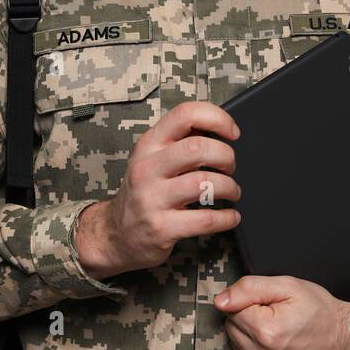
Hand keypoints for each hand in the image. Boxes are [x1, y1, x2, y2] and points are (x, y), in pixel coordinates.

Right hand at [76, 101, 241, 278]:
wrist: (117, 235)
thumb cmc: (144, 192)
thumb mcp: (153, 159)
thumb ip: (181, 142)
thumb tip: (220, 128)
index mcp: (149, 144)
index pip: (184, 115)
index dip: (217, 118)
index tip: (233, 132)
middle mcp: (147, 168)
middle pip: (198, 148)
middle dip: (226, 156)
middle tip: (230, 167)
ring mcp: (152, 199)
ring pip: (204, 183)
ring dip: (229, 187)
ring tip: (232, 192)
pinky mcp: (161, 228)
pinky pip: (205, 220)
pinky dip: (227, 218)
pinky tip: (230, 216)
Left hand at [214, 276, 349, 349]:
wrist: (348, 342)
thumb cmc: (321, 312)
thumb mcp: (289, 286)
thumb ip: (249, 288)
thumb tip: (221, 301)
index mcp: (267, 332)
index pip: (232, 309)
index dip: (252, 302)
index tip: (272, 305)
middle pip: (232, 329)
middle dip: (249, 319)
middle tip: (277, 317)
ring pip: (238, 348)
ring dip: (252, 338)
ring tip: (280, 333)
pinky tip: (279, 349)